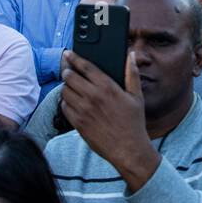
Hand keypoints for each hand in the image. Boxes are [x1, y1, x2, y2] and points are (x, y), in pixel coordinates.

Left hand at [60, 50, 156, 187]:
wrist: (128, 149)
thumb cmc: (134, 123)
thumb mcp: (137, 96)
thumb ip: (132, 73)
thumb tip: (130, 55)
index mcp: (108, 87)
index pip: (85, 66)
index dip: (74, 57)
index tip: (68, 53)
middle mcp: (93, 97)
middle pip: (70, 77)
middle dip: (67, 71)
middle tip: (68, 71)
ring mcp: (84, 111)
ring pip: (65, 91)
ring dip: (66, 87)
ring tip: (71, 87)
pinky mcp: (78, 123)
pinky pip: (64, 107)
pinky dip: (66, 103)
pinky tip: (73, 103)